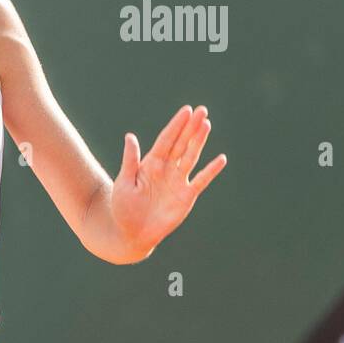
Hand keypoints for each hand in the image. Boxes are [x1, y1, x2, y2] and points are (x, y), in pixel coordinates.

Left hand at [112, 105, 226, 255]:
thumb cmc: (123, 207)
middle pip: (181, 143)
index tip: (186, 110)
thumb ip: (131, 160)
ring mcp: (177, 181)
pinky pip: (200, 181)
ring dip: (199, 141)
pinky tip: (220, 159)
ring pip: (191, 156)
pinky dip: (210, 171)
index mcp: (150, 164)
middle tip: (202, 110)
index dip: (176, 125)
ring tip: (207, 124)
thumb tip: (130, 136)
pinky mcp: (186, 196)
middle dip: (191, 127)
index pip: (166, 140)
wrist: (131, 233)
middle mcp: (166, 169)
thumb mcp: (124, 182)